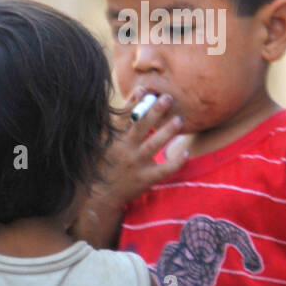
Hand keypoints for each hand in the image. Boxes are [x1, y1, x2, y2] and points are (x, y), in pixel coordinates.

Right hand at [71, 87, 192, 244]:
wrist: (101, 196)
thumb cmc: (102, 165)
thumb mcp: (99, 144)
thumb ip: (108, 125)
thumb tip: (119, 103)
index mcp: (112, 139)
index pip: (123, 117)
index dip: (133, 102)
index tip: (144, 89)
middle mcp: (125, 149)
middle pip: (141, 126)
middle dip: (154, 111)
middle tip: (167, 98)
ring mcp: (136, 164)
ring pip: (154, 145)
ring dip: (167, 131)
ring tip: (179, 119)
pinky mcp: (146, 178)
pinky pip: (164, 169)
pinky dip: (176, 161)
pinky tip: (185, 152)